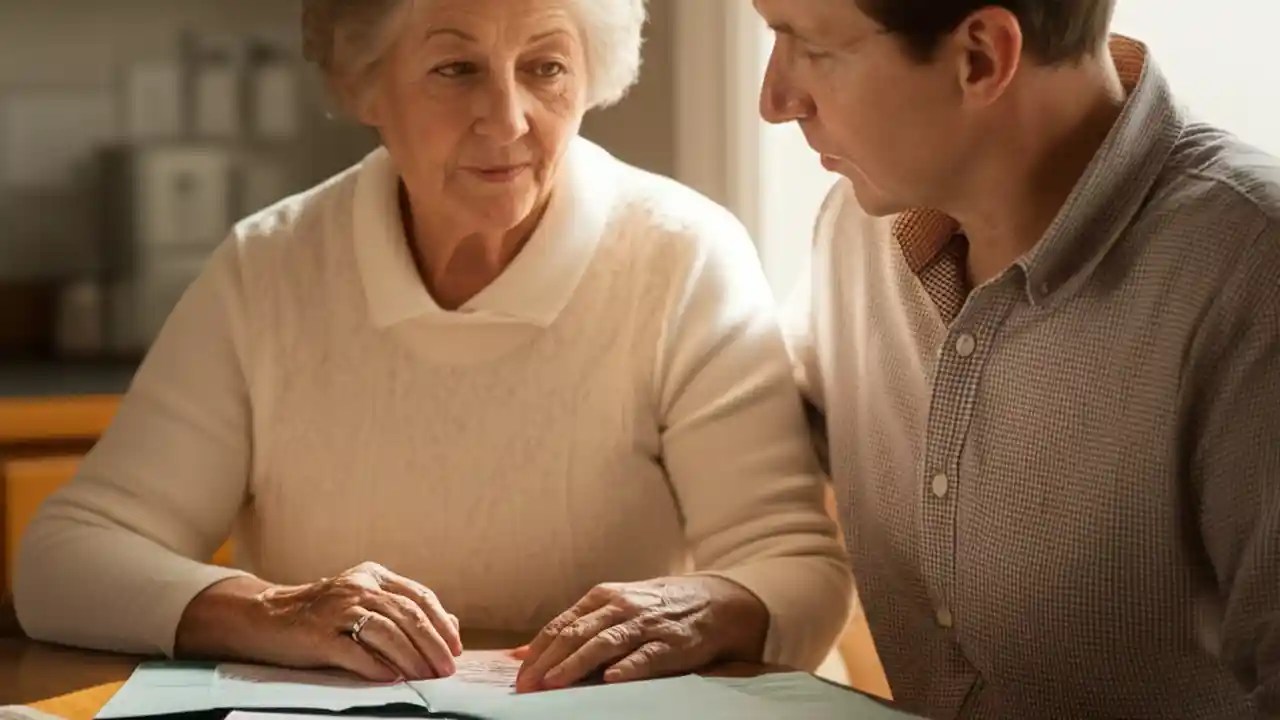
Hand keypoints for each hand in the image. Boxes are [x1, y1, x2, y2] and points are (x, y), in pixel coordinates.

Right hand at [177, 562, 462, 681]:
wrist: (267, 617)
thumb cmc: (325, 615)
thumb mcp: (366, 603)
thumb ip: (405, 611)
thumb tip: (452, 626)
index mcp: (374, 575)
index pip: (419, 596)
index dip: (441, 623)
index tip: (456, 648)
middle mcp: (358, 586)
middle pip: (407, 614)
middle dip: (432, 644)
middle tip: (446, 669)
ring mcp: (337, 608)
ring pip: (385, 631)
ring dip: (410, 657)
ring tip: (425, 676)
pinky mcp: (318, 634)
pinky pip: (353, 651)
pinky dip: (375, 666)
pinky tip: (391, 678)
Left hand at [515, 576, 767, 692]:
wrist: (714, 601)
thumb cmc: (656, 607)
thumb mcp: (613, 607)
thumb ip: (573, 627)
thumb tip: (522, 652)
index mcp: (602, 597)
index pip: (561, 625)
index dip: (537, 651)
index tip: (518, 675)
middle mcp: (620, 607)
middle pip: (576, 634)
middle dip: (547, 662)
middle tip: (528, 686)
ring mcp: (646, 624)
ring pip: (604, 643)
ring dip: (576, 664)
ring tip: (555, 683)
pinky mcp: (671, 643)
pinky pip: (646, 656)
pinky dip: (627, 667)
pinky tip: (611, 679)